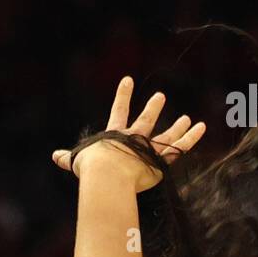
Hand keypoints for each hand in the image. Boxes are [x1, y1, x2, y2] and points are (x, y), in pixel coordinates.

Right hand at [52, 77, 205, 190]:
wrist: (109, 175)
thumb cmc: (92, 169)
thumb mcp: (78, 161)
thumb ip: (69, 158)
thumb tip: (55, 157)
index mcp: (115, 136)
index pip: (118, 112)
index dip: (122, 96)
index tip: (128, 81)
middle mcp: (134, 139)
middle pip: (145, 121)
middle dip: (153, 108)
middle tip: (160, 97)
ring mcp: (149, 148)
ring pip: (167, 136)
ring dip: (177, 127)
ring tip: (186, 118)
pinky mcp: (161, 159)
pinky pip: (180, 148)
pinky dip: (192, 138)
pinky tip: (202, 127)